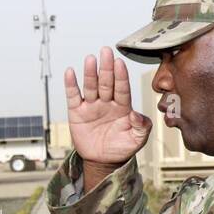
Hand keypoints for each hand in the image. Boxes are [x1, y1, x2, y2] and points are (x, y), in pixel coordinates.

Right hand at [64, 46, 151, 166]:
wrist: (103, 161)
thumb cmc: (122, 147)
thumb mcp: (137, 139)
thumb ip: (142, 126)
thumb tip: (136, 114)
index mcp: (123, 106)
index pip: (122, 88)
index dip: (121, 76)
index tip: (120, 63)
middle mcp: (107, 102)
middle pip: (106, 82)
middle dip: (106, 67)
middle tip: (106, 51)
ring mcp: (92, 106)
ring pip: (91, 86)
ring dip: (90, 73)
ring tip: (90, 59)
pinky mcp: (77, 112)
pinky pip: (73, 96)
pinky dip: (71, 84)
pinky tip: (70, 72)